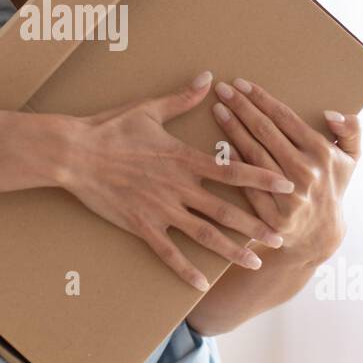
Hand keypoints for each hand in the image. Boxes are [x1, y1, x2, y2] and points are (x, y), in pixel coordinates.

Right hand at [58, 71, 295, 291]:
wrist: (75, 153)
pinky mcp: (141, 225)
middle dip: (257, 224)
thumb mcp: (149, 108)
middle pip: (226, 209)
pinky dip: (186, 269)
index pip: (232, 169)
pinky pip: (168, 252)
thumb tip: (208, 78)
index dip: (262, 177)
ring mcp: (160, 209)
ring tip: (256, 262)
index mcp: (183, 158)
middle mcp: (178, 187)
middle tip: (283, 235)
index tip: (288, 184)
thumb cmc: (110, 128)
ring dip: (233, 249)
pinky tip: (202, 284)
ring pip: (204, 234)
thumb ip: (183, 98)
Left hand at [209, 77, 361, 267]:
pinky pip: (248, 185)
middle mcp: (306, 172)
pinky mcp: (272, 216)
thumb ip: (351, 132)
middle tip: (222, 89)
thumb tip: (332, 114)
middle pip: (266, 132)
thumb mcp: (350, 160)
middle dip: (242, 107)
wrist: (320, 237)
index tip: (242, 84)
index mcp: (322, 153)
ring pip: (254, 154)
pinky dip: (234, 164)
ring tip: (218, 109)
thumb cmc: (331, 187)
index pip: (285, 118)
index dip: (262, 99)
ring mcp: (289, 195)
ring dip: (233, 129)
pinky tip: (219, 145)